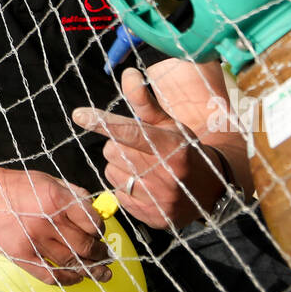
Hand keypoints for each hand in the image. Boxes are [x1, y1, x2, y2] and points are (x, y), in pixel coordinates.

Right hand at [0, 167, 111, 285]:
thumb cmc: (17, 186)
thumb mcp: (48, 180)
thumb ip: (74, 193)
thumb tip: (96, 209)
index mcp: (56, 199)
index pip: (91, 221)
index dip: (100, 230)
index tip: (100, 233)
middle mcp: (47, 221)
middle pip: (85, 246)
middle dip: (100, 253)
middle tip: (105, 256)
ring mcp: (33, 241)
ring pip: (71, 262)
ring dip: (90, 269)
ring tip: (99, 271)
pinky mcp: (21, 256)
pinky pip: (50, 275)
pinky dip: (67, 280)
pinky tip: (76, 278)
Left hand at [72, 67, 226, 229]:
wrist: (211, 190)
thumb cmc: (184, 149)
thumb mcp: (169, 124)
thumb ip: (144, 102)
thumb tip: (128, 74)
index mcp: (170, 145)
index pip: (130, 131)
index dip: (104, 122)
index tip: (80, 115)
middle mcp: (165, 173)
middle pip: (113, 152)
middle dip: (119, 147)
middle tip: (138, 150)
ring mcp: (159, 198)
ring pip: (112, 174)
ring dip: (120, 168)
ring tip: (142, 168)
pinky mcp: (153, 218)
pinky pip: (118, 196)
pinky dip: (125, 188)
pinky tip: (144, 185)